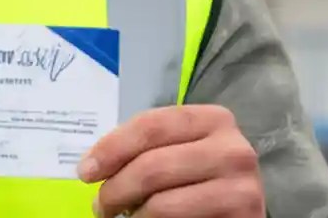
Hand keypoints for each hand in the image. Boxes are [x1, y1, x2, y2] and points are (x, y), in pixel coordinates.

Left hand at [77, 104, 264, 217]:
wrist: (239, 211)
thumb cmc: (200, 176)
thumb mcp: (176, 150)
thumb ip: (145, 148)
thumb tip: (93, 164)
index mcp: (213, 119)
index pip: (150, 127)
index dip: (111, 148)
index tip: (85, 171)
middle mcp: (233, 149)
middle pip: (152, 166)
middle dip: (115, 189)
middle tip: (100, 205)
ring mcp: (242, 187)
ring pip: (162, 203)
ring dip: (132, 215)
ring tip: (122, 217)